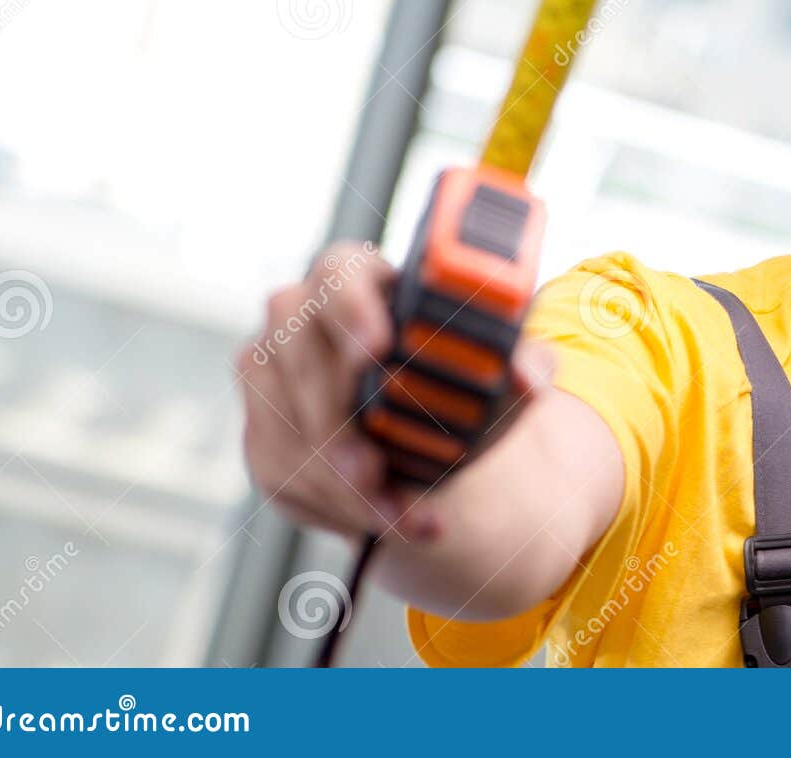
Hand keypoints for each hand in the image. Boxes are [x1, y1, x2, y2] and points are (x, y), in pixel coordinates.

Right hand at [235, 241, 551, 541]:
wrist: (436, 441)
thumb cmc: (462, 382)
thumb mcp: (499, 369)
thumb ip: (523, 362)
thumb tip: (526, 378)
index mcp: (364, 279)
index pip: (339, 270)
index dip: (350, 306)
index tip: (376, 349)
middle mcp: (304, 318)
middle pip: (294, 352)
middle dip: (334, 421)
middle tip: (373, 470)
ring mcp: (273, 375)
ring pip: (287, 425)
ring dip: (341, 481)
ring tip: (404, 515)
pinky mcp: (264, 432)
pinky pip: (281, 471)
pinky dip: (335, 506)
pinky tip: (384, 520)